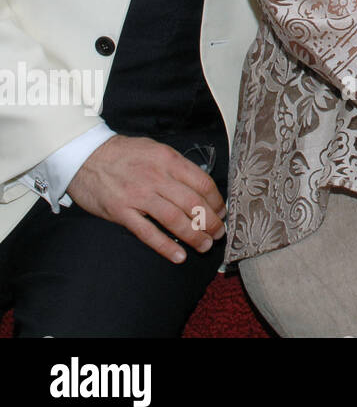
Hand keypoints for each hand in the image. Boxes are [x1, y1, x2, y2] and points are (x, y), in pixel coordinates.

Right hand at [65, 135, 225, 263]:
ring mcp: (138, 196)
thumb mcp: (156, 149)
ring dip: (194, 236)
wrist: (85, 156)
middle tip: (219, 233)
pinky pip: (147, 232)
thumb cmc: (123, 153)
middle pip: (192, 203)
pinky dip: (165, 246)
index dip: (216, 200)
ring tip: (205, 245)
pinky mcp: (121, 212)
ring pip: (174, 219)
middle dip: (210, 221)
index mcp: (168, 160)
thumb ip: (177, 166)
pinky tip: (178, 256)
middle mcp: (157, 178)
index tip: (221, 211)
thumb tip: (199, 184)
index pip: (202, 182)